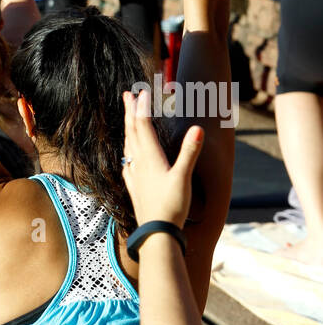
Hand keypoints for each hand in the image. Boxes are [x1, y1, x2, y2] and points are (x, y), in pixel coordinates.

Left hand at [121, 85, 202, 228]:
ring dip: (128, 127)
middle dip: (130, 111)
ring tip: (127, 116)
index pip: (144, 125)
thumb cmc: (171, 206)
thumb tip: (198, 128)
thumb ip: (189, 152)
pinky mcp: (134, 185)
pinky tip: (127, 153)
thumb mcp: (184, 177)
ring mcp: (134, 173)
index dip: (142, 107)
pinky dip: (127, 149)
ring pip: (128, 143)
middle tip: (127, 94)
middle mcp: (139, 162)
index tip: (142, 91)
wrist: (156, 233)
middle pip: (132, 130)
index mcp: (150, 157)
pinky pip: (127, 160)